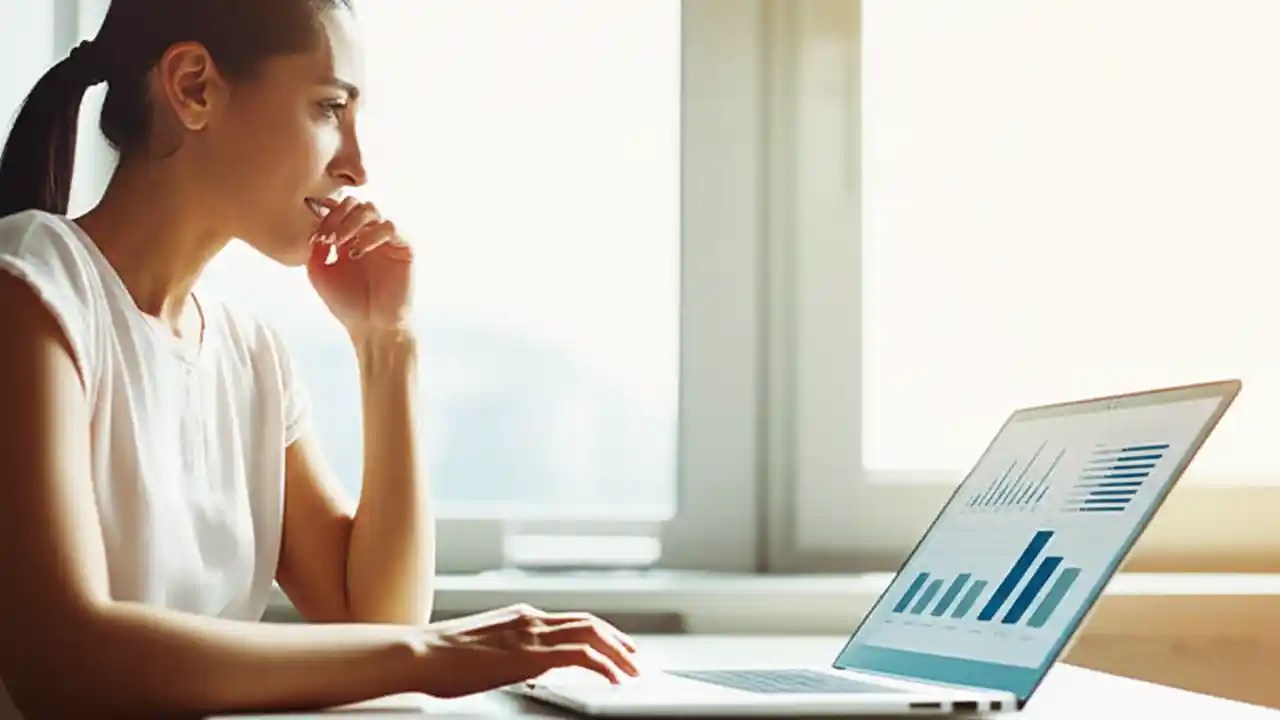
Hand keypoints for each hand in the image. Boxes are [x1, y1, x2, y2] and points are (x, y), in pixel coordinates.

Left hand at [306, 197, 414, 336]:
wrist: (372, 327)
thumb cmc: (347, 304)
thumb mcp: (320, 273)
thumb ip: (315, 248)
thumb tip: (315, 226)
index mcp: (350, 237)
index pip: (339, 209)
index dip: (324, 215)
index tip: (314, 235)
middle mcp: (369, 234)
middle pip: (355, 203)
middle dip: (336, 217)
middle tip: (326, 238)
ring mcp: (387, 239)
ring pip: (371, 209)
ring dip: (350, 222)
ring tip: (338, 244)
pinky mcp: (405, 247)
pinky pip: (390, 227)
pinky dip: (371, 235)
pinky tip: (356, 253)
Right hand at [416, 603, 641, 698]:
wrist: (420, 653)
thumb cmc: (439, 657)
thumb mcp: (481, 649)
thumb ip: (504, 652)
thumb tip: (511, 666)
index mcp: (520, 617)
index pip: (570, 620)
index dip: (598, 632)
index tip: (614, 646)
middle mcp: (530, 619)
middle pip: (588, 623)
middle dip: (616, 639)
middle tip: (634, 657)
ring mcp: (532, 633)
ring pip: (592, 635)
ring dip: (618, 652)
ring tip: (633, 670)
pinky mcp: (531, 654)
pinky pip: (581, 656)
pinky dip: (604, 666)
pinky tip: (614, 680)